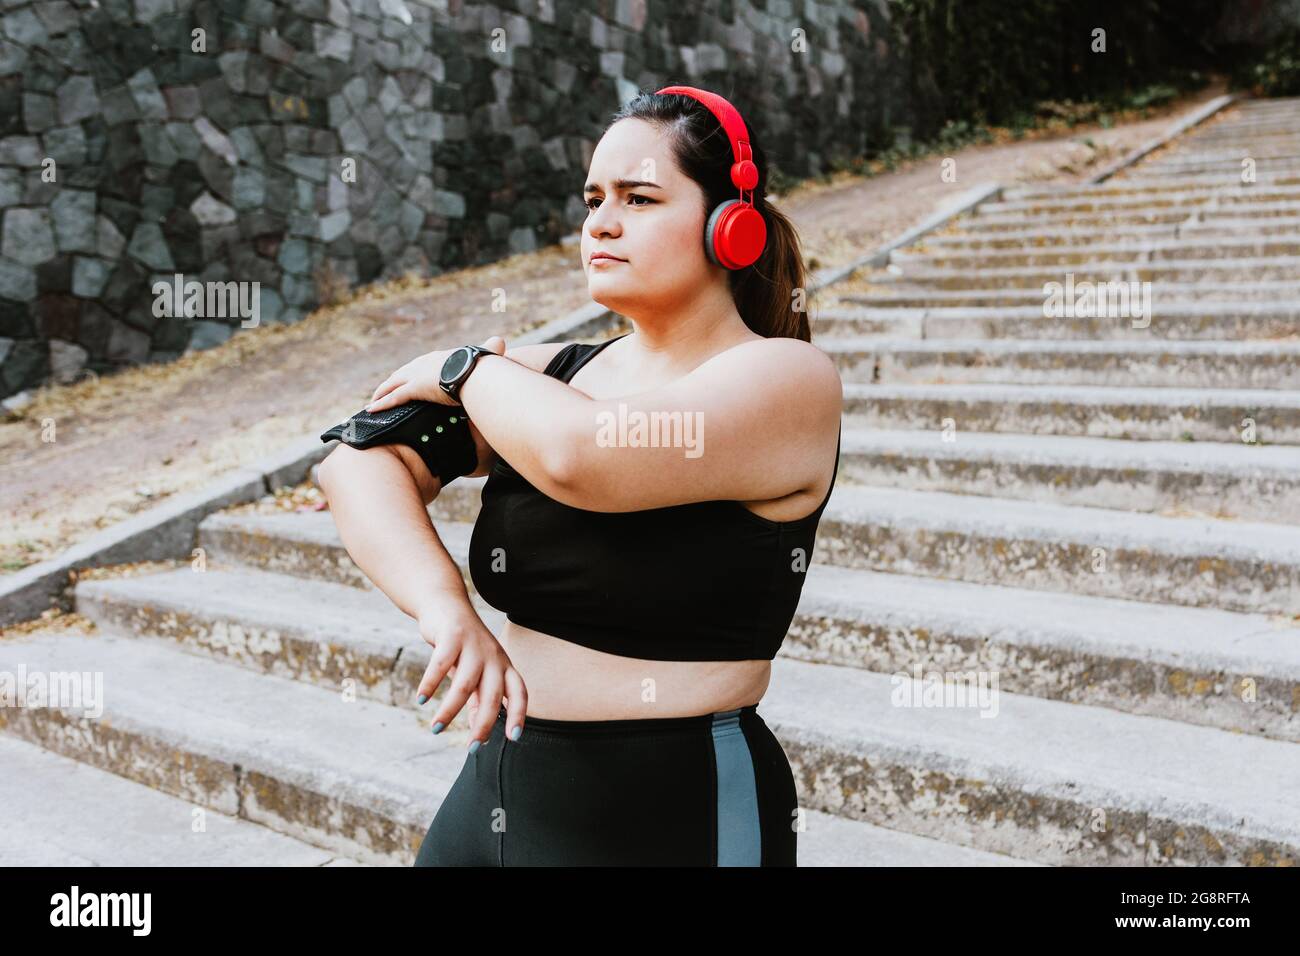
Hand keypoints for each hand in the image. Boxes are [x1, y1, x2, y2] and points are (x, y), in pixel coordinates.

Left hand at [366, 336, 506, 411]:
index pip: (420, 365)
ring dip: (381, 393)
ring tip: (373, 403)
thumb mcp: (488, 355)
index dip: (411, 373)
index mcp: (440, 358)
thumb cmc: (485, 367)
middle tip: (382, 392)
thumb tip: (502, 343)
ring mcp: (418, 375)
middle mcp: (424, 363)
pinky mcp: (415, 388)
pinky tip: (371, 409)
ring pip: (392, 384)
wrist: (478, 372)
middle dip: (391, 383)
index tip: (406, 380)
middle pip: (401, 373)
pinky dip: (382, 403)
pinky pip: (393, 397)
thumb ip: (490, 352)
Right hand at [413, 595, 527, 747]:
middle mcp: (493, 656)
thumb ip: (478, 698)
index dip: (519, 714)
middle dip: (483, 724)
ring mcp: (473, 645)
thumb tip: (481, 731)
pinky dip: (430, 684)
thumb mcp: (475, 672)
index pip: (519, 692)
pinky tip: (421, 699)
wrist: (445, 606)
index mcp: (503, 665)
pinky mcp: (452, 636)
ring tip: (436, 729)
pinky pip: (441, 665)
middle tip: (472, 748)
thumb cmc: (462, 646)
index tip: (514, 738)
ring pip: (464, 685)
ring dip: (449, 710)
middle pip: (492, 695)